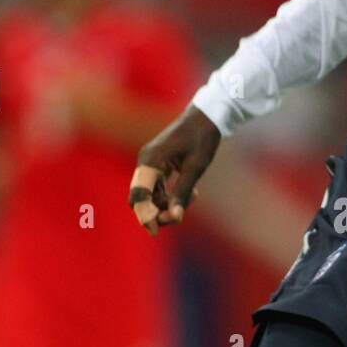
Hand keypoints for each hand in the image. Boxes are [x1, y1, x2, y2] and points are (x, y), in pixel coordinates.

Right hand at [129, 105, 220, 234]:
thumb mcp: (195, 167)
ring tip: (193, 197)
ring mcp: (150, 163)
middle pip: (141, 198)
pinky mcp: (158, 164)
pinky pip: (158, 187)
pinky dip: (171, 195)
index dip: (144, 215)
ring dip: (167, 204)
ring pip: (151, 195)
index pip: (139, 195)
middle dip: (157, 212)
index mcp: (150, 161)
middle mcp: (145, 162)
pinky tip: (193, 193)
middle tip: (179, 217)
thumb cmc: (202, 138)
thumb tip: (175, 217)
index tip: (156, 231)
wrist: (207, 115)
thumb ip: (182, 192)